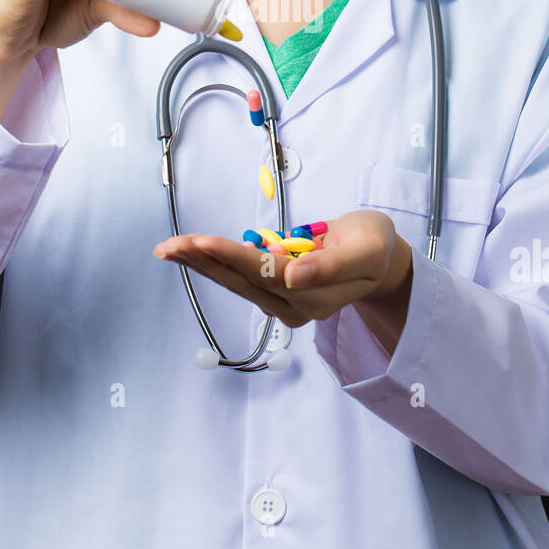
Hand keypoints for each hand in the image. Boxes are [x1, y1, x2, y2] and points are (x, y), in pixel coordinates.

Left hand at [152, 210, 410, 330]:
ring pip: (234, 281)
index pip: (265, 273)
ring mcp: (282, 303)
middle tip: (169, 246)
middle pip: (241, 280)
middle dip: (204, 260)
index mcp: (316, 298)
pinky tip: (191, 252)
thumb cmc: (374, 247)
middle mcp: (293, 307)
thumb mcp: (366, 249)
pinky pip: (239, 277)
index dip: (231, 256)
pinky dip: (214, 262)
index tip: (200, 241)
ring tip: (169, 249)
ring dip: (201, 264)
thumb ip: (332, 265)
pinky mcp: (274, 293)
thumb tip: (292, 277)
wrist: (379, 259)